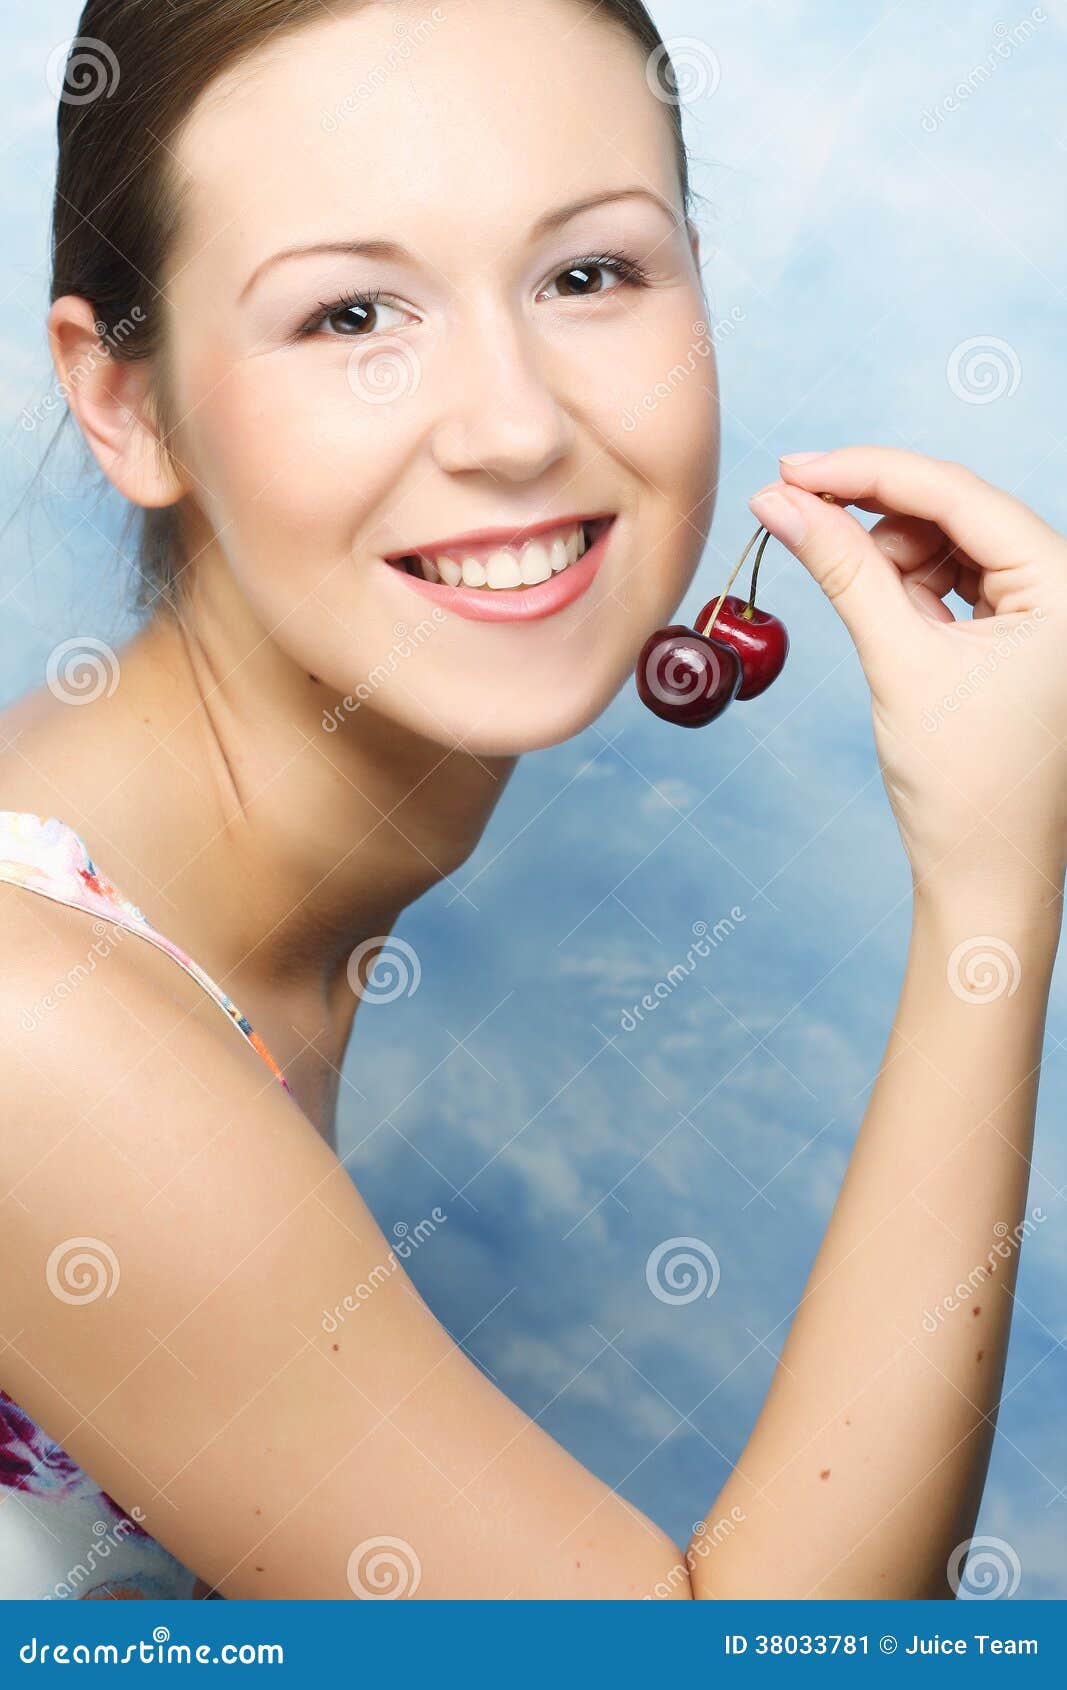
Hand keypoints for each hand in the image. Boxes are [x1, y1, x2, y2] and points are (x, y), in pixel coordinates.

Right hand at [748, 446, 1066, 907]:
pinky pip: (957, 585)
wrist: (987, 876)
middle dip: (875, 515)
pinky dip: (908, 590)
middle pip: (957, 512)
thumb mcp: (899, 661)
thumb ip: (841, 569)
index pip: (959, 494)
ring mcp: (1049, 614)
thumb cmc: (965, 786)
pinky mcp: (1022, 638)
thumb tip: (780, 501)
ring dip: (890, 557)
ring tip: (853, 601)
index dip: (867, 472)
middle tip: (794, 512)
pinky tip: (875, 608)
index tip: (792, 467)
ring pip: (951, 545)